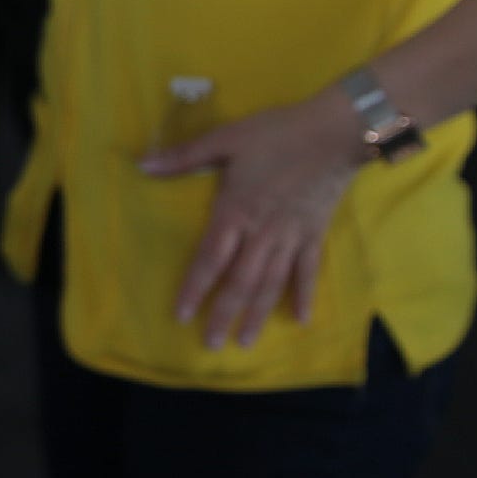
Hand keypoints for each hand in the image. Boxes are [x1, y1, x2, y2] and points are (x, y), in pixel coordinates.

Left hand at [140, 88, 365, 347]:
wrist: (334, 132)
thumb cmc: (276, 134)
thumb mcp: (226, 139)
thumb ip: (184, 156)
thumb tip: (142, 164)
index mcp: (235, 212)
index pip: (210, 260)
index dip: (194, 289)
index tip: (182, 316)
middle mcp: (261, 233)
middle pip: (239, 282)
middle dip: (224, 315)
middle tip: (211, 345)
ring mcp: (291, 237)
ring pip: (271, 284)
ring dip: (257, 314)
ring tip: (246, 342)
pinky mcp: (315, 234)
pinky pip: (308, 271)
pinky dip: (304, 295)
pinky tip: (299, 319)